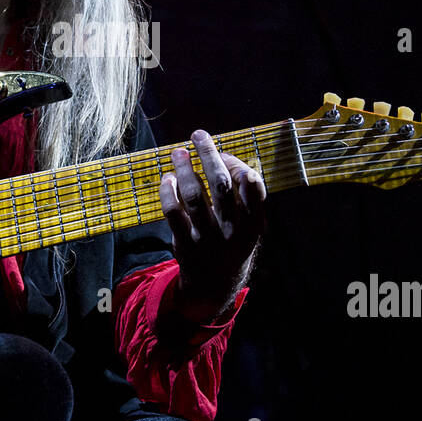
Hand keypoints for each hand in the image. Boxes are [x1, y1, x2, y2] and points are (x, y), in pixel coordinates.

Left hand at [158, 129, 266, 322]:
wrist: (215, 285)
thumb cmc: (232, 242)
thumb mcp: (249, 225)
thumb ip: (243, 195)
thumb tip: (222, 155)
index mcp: (253, 223)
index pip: (252, 187)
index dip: (239, 165)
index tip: (227, 153)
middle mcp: (232, 230)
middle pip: (221, 184)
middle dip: (209, 154)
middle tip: (198, 134)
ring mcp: (207, 238)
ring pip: (194, 196)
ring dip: (185, 169)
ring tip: (179, 152)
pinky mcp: (185, 244)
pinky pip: (173, 212)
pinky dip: (168, 192)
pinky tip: (168, 178)